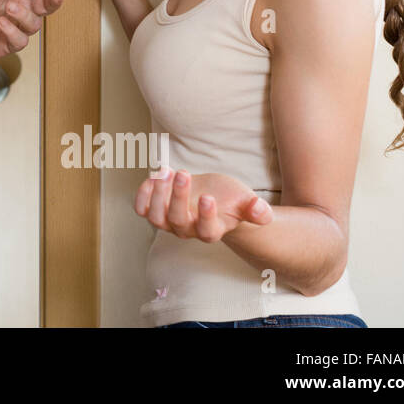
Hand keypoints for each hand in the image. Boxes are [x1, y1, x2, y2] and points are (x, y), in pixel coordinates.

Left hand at [0, 0, 72, 62]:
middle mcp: (23, 9)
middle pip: (45, 6)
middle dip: (54, 0)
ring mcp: (18, 27)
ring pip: (34, 23)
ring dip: (24, 14)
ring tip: (9, 7)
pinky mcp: (9, 44)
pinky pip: (19, 40)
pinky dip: (13, 31)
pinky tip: (1, 23)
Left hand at [134, 169, 273, 242]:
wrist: (210, 194)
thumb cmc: (228, 198)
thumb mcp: (245, 200)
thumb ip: (256, 210)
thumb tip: (262, 212)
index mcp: (212, 230)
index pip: (207, 231)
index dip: (206, 217)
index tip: (208, 197)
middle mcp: (188, 230)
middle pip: (178, 220)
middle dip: (178, 197)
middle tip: (184, 174)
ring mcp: (169, 222)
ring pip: (156, 217)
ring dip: (157, 194)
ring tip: (165, 172)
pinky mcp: (155, 211)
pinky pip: (142, 209)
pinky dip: (142, 195)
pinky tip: (153, 177)